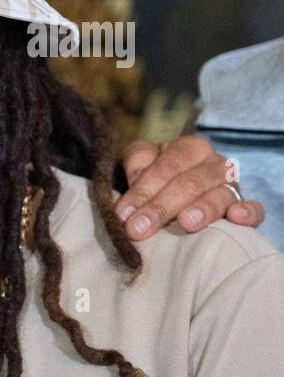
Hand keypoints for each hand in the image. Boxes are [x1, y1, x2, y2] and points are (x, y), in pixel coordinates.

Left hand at [116, 136, 264, 240]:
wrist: (175, 193)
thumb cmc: (155, 178)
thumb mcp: (142, 162)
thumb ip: (137, 161)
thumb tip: (136, 176)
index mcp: (189, 148)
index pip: (167, 166)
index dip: (143, 189)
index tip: (123, 214)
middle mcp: (214, 163)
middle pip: (189, 183)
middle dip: (160, 207)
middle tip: (138, 229)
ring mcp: (231, 185)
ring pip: (219, 195)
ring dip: (202, 209)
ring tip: (185, 223)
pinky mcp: (243, 207)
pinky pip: (253, 210)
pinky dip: (247, 213)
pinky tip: (235, 218)